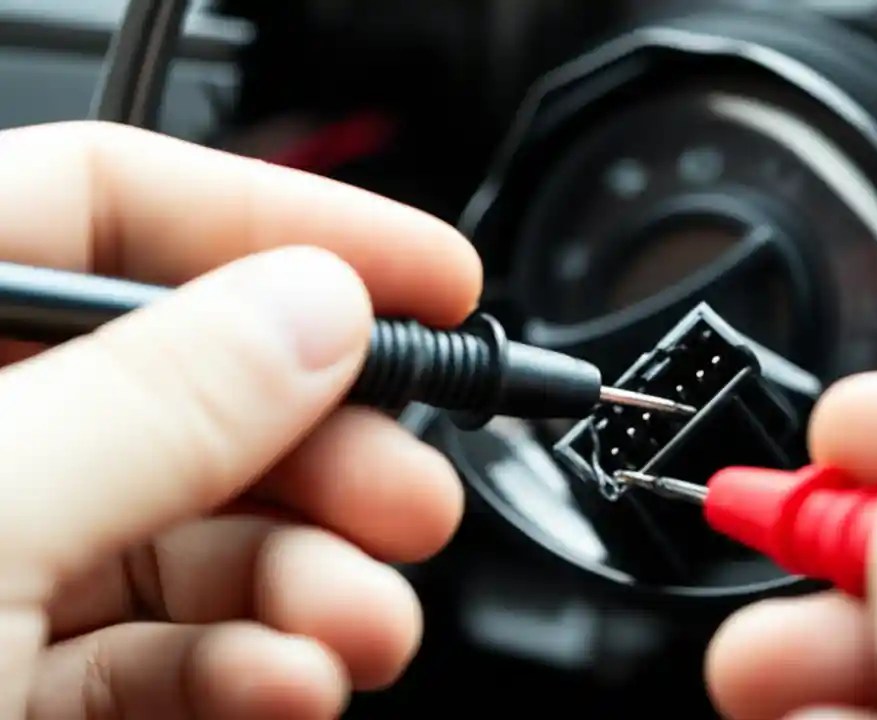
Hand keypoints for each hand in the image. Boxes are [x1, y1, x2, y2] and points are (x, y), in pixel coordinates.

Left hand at [0, 122, 480, 718]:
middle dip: (329, 445)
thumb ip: (158, 404)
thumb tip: (320, 310)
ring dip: (311, 580)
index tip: (434, 275)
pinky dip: (249, 663)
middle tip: (415, 489)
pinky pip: (156, 647)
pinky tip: (290, 683)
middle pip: (182, 382)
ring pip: (190, 529)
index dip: (283, 223)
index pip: (103, 202)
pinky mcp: (9, 679)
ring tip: (364, 624)